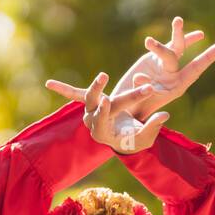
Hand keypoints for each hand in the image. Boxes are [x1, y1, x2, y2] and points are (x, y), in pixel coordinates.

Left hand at [44, 70, 169, 153]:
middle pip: (95, 106)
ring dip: (94, 86)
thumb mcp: (146, 136)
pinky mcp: (90, 102)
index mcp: (103, 134)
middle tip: (105, 78)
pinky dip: (63, 90)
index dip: (104, 111)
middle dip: (101, 92)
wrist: (123, 137)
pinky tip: (49, 84)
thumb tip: (165, 115)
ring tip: (103, 75)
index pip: (102, 122)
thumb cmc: (135, 138)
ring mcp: (89, 112)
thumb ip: (153, 126)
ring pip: (87, 97)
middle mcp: (92, 123)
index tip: (107, 100)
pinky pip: (74, 94)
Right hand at [111, 16, 214, 120]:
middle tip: (188, 36)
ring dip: (178, 33)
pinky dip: (160, 42)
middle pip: (178, 55)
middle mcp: (172, 75)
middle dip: (183, 41)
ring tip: (178, 21)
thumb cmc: (133, 114)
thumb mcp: (140, 109)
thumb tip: (140, 78)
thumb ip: (142, 94)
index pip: (195, 70)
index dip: (208, 57)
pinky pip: (161, 46)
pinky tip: (170, 29)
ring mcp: (163, 66)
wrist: (124, 111)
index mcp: (176, 88)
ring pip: (174, 47)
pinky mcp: (151, 60)